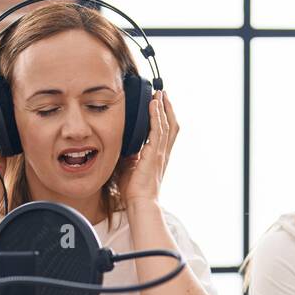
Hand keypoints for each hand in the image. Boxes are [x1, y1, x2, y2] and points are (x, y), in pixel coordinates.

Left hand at [117, 90, 177, 205]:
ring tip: (159, 93)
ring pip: (166, 124)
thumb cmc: (134, 189)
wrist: (140, 202)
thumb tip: (123, 143)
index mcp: (159, 156)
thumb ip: (131, 153)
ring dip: (163, 107)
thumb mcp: (131, 166)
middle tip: (163, 92)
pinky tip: (154, 104)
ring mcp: (160, 152)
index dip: (165, 116)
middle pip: (171, 125)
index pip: (166, 132)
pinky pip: (158, 130)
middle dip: (168, 108)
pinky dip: (156, 115)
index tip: (161, 103)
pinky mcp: (155, 154)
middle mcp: (163, 152)